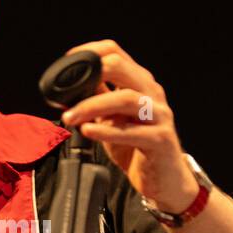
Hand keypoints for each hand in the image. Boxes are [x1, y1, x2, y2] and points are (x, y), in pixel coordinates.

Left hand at [58, 40, 198, 213]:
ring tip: (71, 117)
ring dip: (92, 105)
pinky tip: (88, 131)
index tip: (68, 62)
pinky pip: (131, 131)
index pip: (116, 52)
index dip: (90, 52)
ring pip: (125, 98)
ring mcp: (159, 115)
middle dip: (90, 75)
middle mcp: (152, 93)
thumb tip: (68, 91)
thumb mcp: (113, 120)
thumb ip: (97, 101)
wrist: (165, 181)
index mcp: (139, 83)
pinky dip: (106, 130)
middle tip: (66, 90)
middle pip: (120, 67)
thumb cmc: (138, 149)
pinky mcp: (160, 139)